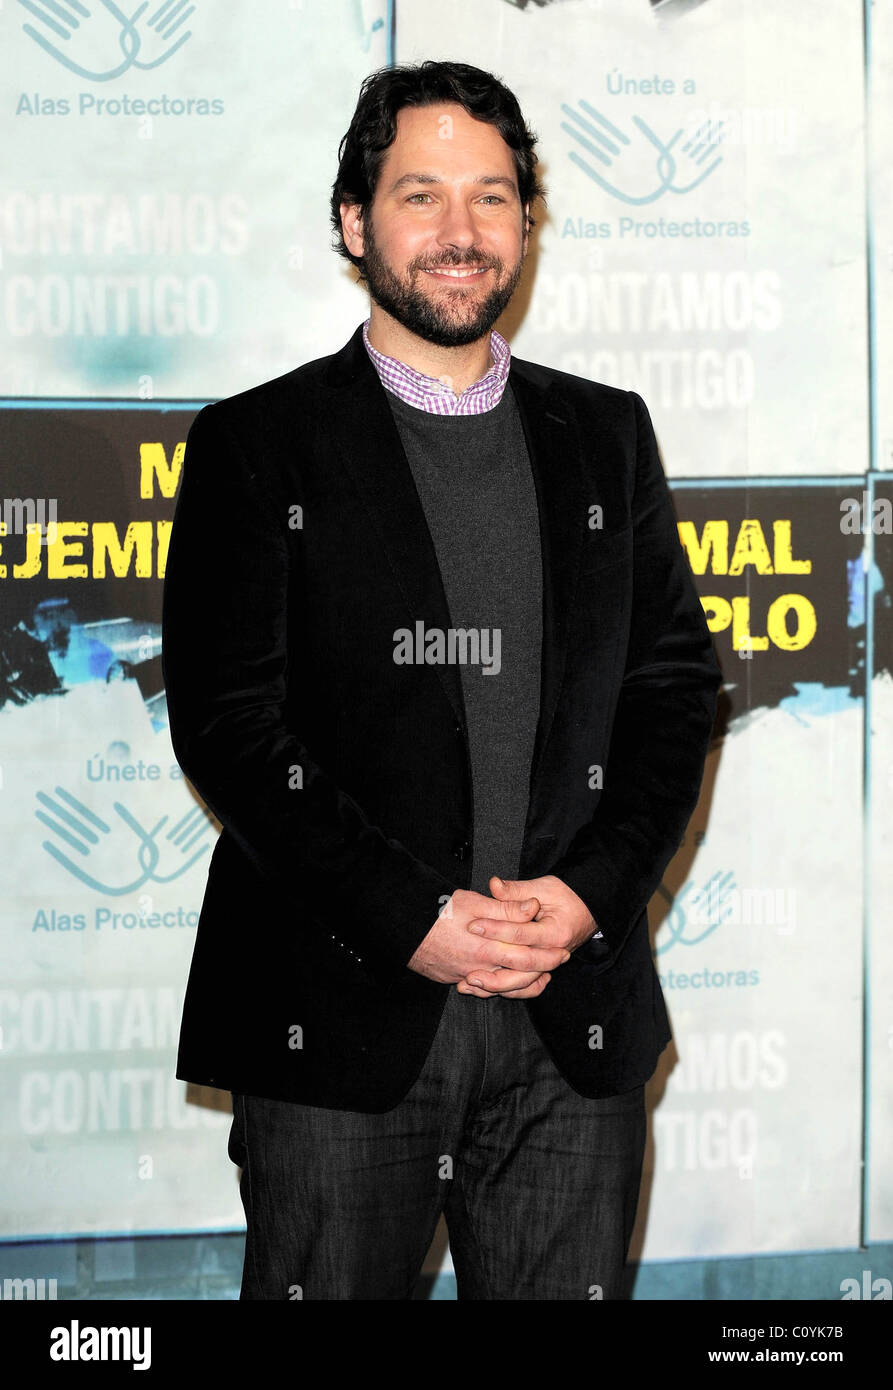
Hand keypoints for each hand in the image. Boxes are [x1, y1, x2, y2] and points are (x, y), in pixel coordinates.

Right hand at [407, 888, 569, 989]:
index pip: (527, 957)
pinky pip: (482, 988)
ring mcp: (465, 976)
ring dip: (524, 983)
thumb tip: (533, 908)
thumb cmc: (436, 912)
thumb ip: (506, 908)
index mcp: (487, 948)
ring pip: (502, 987)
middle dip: (542, 970)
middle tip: (558, 962)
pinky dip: (499, 987)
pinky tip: (504, 980)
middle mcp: (478, 968)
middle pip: (519, 976)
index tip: (563, 951)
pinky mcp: (453, 978)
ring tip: (540, 977)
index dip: (548, 955)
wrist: (401, 927)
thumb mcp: (473, 902)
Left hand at [456, 873, 597, 997]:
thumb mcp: (544, 887)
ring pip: (521, 983)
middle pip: (521, 967)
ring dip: (495, 986)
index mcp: (555, 932)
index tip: (473, 925)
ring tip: (470, 983)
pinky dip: (504, 989)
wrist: (588, 909)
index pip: (520, 934)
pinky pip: (523, 985)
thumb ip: (517, 890)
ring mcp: (549, 964)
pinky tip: (483, 989)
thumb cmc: (567, 896)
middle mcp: (553, 953)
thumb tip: (494, 885)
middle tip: (467, 966)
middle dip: (492, 968)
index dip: (495, 929)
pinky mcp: (542, 968)